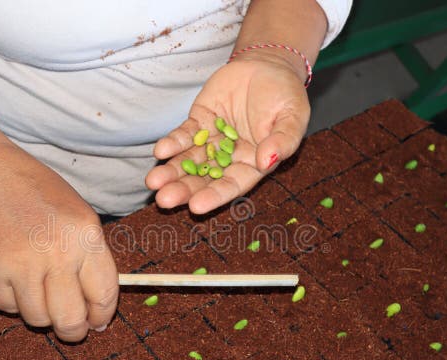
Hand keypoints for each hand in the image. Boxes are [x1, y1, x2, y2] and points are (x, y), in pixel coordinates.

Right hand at [0, 149, 118, 341]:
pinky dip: (9, 299)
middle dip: (72, 330)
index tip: (96, 323)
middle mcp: (53, 253)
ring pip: (36, 318)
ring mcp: (16, 265)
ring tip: (34, 289)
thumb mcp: (78, 215)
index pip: (103, 294)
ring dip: (38, 313)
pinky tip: (9, 275)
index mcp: (84, 236)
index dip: (101, 316)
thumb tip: (97, 310)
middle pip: (69, 318)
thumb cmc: (36, 195)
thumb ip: (90, 259)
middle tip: (70, 329)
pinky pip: (4, 306)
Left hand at [145, 53, 309, 213]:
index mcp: (253, 165)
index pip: (232, 185)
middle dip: (183, 189)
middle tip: (164, 200)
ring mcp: (211, 141)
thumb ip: (283, 140)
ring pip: (189, 160)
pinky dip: (172, 143)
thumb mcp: (293, 117)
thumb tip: (267, 161)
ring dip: (171, 171)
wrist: (268, 66)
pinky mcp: (199, 122)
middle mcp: (229, 158)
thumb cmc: (286, 96)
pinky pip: (183, 135)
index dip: (214, 196)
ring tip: (153, 182)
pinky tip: (161, 150)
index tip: (195, 207)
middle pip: (204, 178)